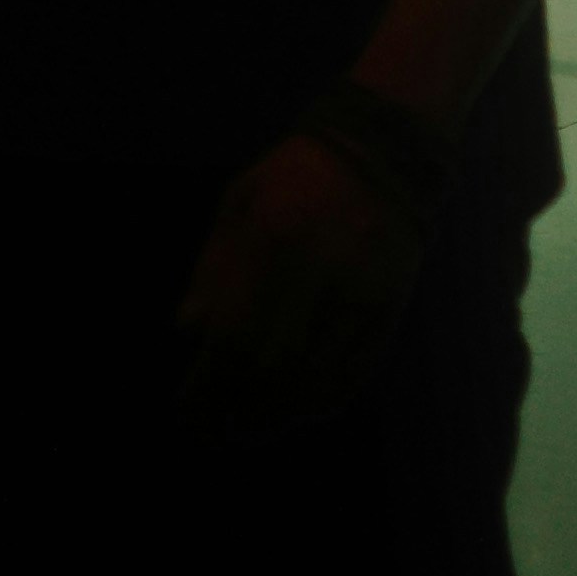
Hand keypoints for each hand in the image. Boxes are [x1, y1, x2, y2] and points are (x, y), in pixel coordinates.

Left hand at [172, 128, 421, 418]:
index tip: (188, 412)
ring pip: (312, 379)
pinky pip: (353, 374)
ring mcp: (358, 289)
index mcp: (272, 235)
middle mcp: (318, 267)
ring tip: (248, 424)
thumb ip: (213, 263)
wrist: (382, 146)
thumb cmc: (297, 174)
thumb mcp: (241, 199)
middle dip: (237, 407)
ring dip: (276, 413)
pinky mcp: (389, 305)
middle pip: (271, 368)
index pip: (232, 335)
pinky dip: (321, 401)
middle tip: (214, 429)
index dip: (207, 385)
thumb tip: (188, 329)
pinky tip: (298, 409)